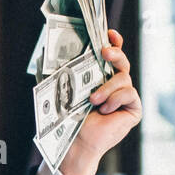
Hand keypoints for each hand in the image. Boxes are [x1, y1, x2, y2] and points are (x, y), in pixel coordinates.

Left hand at [59, 29, 141, 174]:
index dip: (114, 41)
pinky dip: (116, 99)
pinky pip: (129, 93)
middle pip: (121, 61)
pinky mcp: (133, 108)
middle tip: (104, 52)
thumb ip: (57, 71)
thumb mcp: (63, 89)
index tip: (109, 33)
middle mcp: (115, 83)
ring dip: (108, 87)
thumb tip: (41, 53)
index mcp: (100, 76)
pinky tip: (105, 110)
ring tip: (93, 100)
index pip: (111, 54)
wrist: (76, 141)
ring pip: (123, 77)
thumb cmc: (69, 117)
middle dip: (115, 53)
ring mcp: (125, 95)